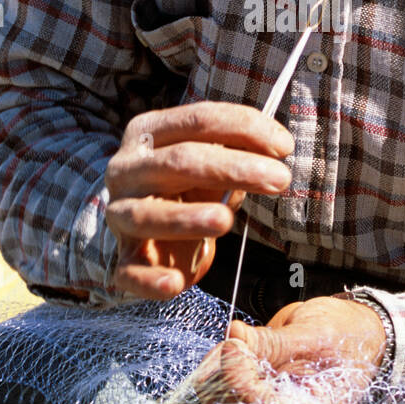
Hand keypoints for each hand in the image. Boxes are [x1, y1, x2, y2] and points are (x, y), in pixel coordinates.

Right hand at [104, 101, 293, 300]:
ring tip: (225, 220)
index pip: (198, 120)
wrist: (148, 229)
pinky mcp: (122, 258)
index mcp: (149, 132)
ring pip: (147, 214)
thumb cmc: (186, 187)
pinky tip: (174, 283)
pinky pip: (129, 272)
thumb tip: (278, 146)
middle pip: (179, 162)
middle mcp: (127, 169)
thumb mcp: (211, 161)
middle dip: (232, 168)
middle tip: (279, 178)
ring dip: (187, 218)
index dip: (243, 128)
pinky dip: (149, 280)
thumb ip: (238, 150)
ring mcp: (119, 214)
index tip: (285, 146)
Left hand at [192, 297, 387, 403]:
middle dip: (228, 374)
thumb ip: (270, 341)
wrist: (359, 340)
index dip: (241, 378)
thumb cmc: (347, 339)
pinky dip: (223, 379)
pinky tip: (241, 358)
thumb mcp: (314, 334)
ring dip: (222, 374)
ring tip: (243, 344)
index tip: (233, 343)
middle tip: (237, 337)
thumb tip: (234, 334)